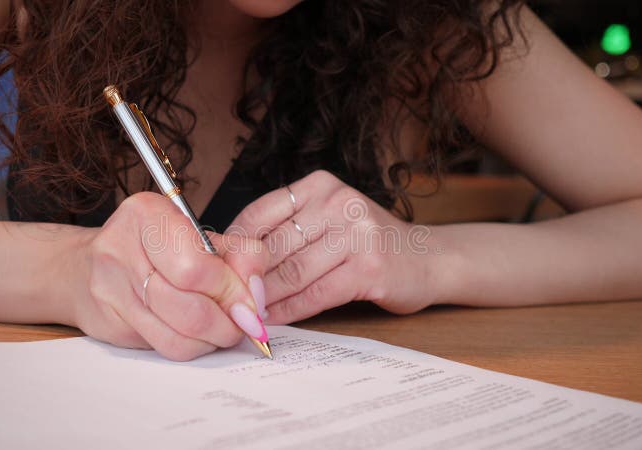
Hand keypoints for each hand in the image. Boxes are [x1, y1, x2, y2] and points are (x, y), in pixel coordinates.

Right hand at [66, 192, 268, 360]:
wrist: (86, 268)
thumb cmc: (156, 248)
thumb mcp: (205, 237)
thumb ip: (240, 256)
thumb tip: (256, 296)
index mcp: (147, 214)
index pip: (197, 268)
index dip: (232, 291)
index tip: (250, 303)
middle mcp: (121, 249)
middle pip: (191, 308)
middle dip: (229, 322)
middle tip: (245, 322)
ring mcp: (110, 291)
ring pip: (180, 337)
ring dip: (214, 338)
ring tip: (224, 327)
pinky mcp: (111, 325)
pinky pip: (166, 349)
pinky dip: (194, 346)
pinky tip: (198, 334)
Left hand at [228, 170, 440, 323]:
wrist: (427, 259)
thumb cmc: (367, 242)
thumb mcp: (328, 219)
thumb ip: (287, 230)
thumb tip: (229, 254)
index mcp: (320, 186)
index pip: (260, 213)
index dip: (232, 245)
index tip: (214, 268)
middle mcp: (338, 204)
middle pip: (273, 246)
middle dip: (243, 277)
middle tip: (222, 299)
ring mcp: (357, 235)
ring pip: (291, 273)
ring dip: (262, 299)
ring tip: (243, 313)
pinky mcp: (369, 269)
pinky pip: (315, 294)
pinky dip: (289, 311)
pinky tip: (273, 320)